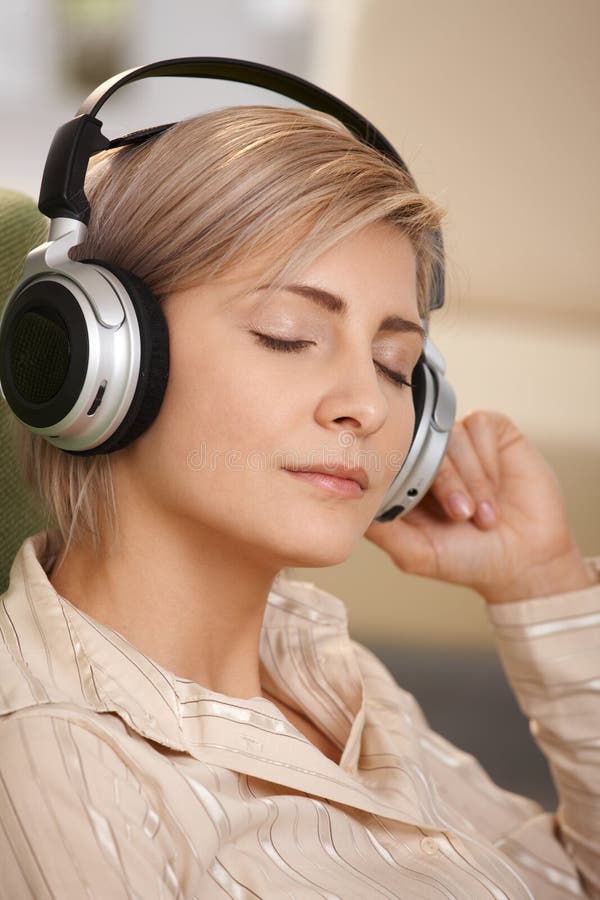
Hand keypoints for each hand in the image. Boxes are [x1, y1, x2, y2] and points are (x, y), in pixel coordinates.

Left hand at [365, 410, 593, 602]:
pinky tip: (498, 490)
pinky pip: (479, 428)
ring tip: (485, 515)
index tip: (415, 501)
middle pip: (421, 447)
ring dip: (472, 480)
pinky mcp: (490, 431)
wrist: (527, 559)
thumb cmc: (469, 558)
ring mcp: (458, 441)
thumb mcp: (417, 553)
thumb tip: (350, 506)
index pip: (389, 460)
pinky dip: (488, 463)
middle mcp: (429, 456)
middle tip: (462, 516)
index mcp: (405, 480)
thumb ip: (382, 530)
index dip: (401, 475)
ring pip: (452, 438)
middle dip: (445, 483)